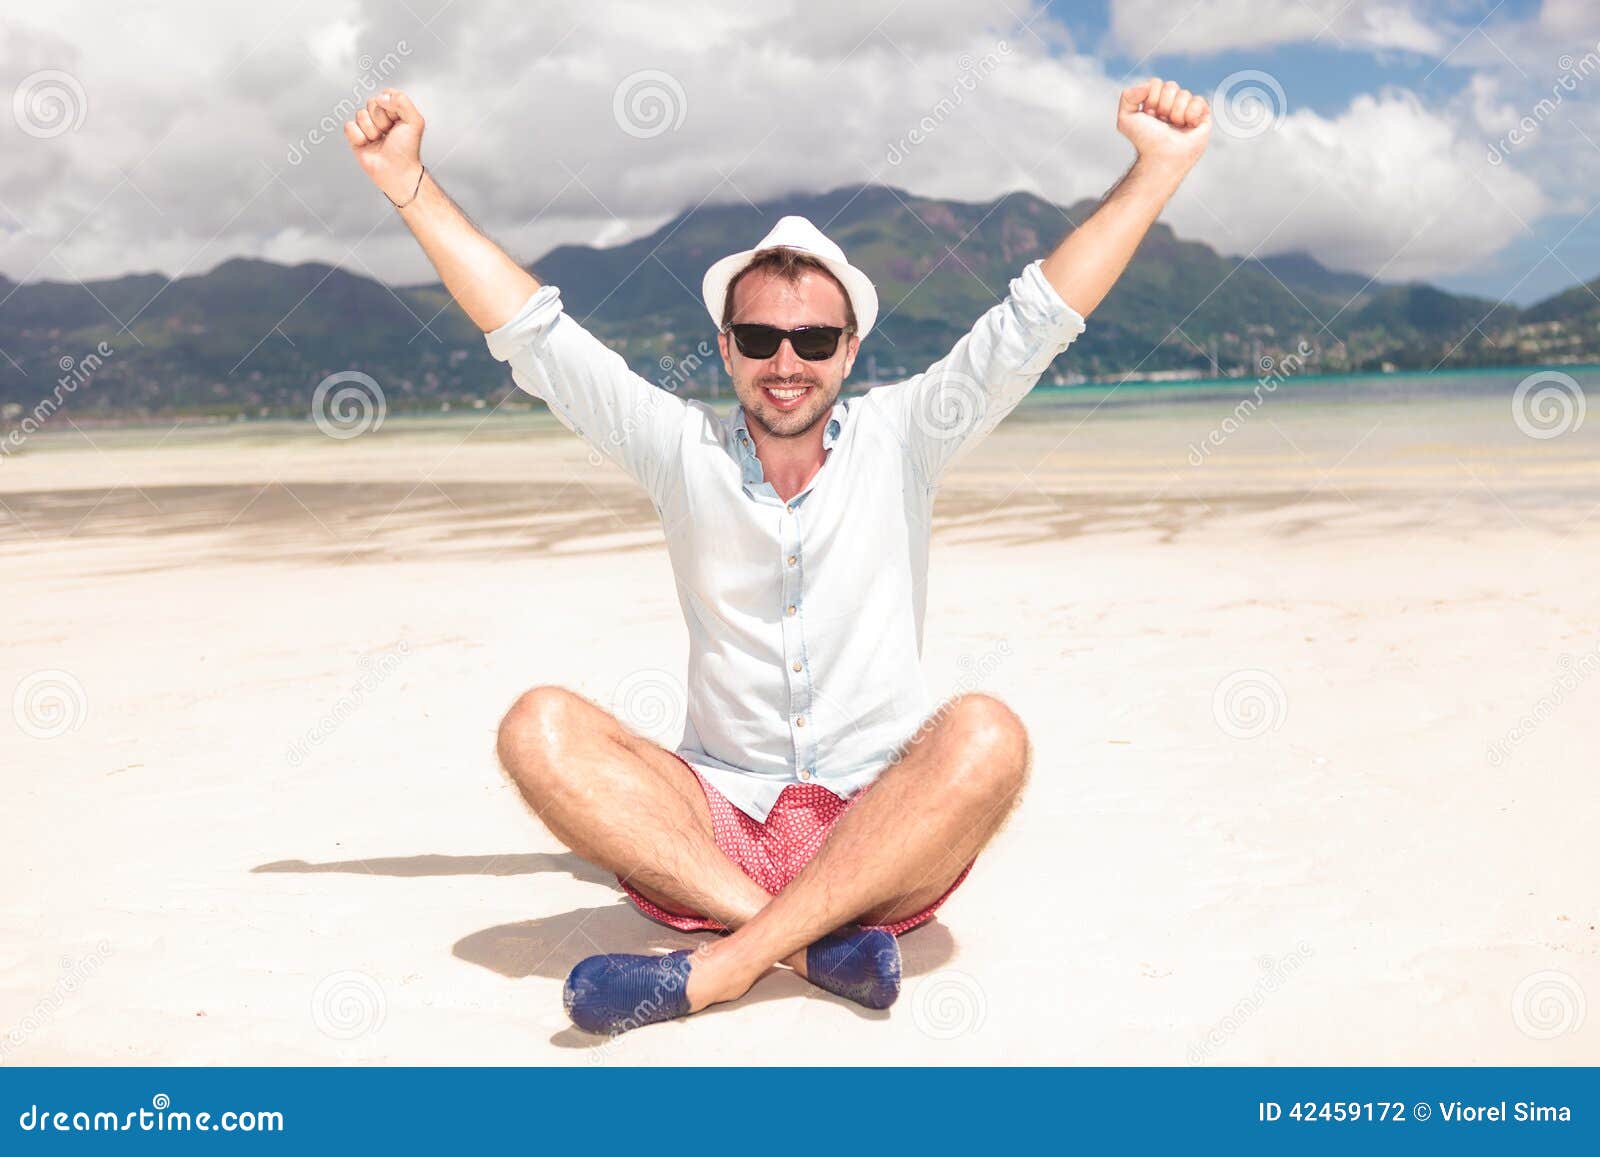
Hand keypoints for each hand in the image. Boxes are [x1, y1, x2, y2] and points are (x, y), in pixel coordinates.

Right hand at [344, 88, 425, 204]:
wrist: (396, 171)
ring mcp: (367, 127)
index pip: (385, 95)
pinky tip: (368, 144)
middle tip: (388, 133)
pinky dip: (359, 137)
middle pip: (371, 103)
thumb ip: (402, 101)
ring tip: (379, 140)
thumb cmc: (407, 151)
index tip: (397, 120)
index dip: (390, 107)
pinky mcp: (356, 137)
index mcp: (395, 112)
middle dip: (381, 119)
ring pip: (360, 114)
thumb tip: (381, 97)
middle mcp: (380, 117)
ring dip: (371, 130)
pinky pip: (349, 126)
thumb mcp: (415, 121)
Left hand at [1117, 77, 1209, 173]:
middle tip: (1161, 122)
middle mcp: (1172, 104)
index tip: (1148, 116)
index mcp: (1156, 102)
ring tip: (1174, 127)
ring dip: (1176, 113)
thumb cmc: (1144, 142)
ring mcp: (1187, 110)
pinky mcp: (1202, 117)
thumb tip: (1147, 85)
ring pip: (1185, 94)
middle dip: (1163, 105)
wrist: (1160, 157)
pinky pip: (1199, 101)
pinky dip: (1191, 114)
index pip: (1156, 83)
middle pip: (1171, 85)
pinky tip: (1187, 126)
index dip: (1151, 98)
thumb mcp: (1126, 119)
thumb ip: (1128, 96)